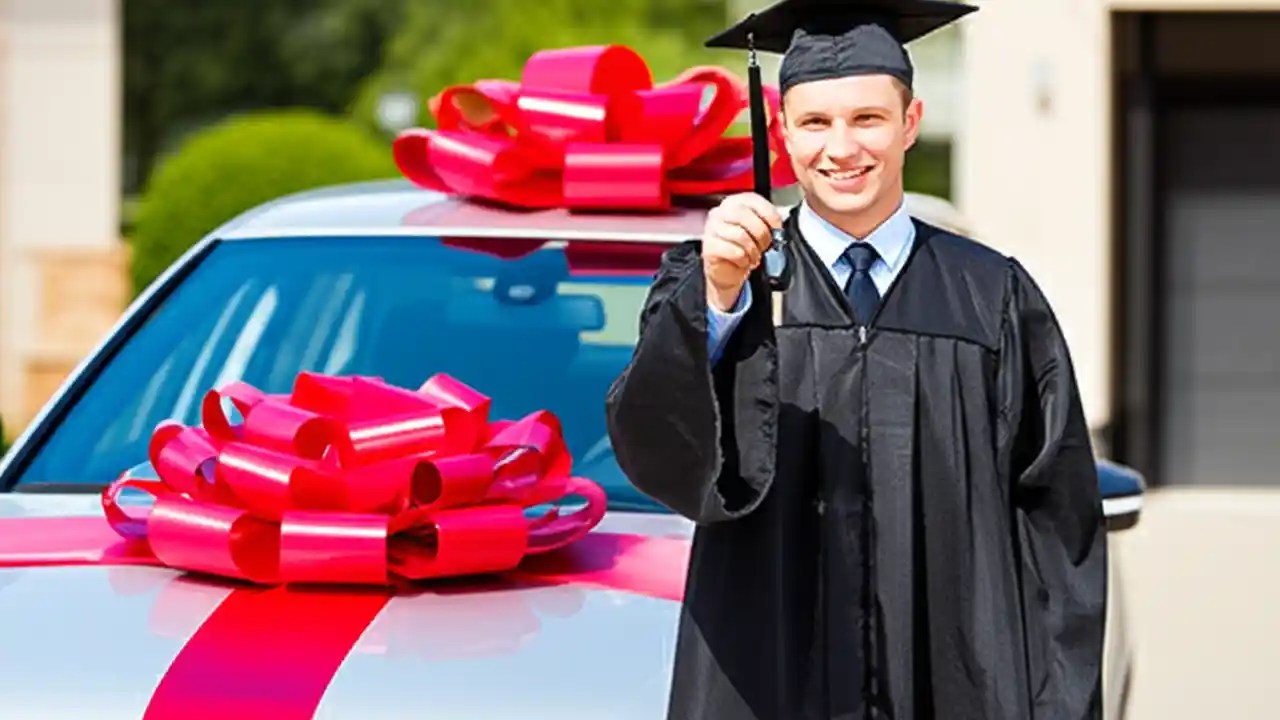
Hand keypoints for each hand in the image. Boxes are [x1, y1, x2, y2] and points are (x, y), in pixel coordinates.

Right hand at [702, 193, 780, 310]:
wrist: (727, 271)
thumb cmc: (743, 248)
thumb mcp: (757, 232)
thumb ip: (767, 224)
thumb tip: (777, 229)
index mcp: (734, 203)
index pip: (754, 201)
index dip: (770, 216)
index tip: (777, 229)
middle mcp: (720, 212)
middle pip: (745, 216)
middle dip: (761, 234)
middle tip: (765, 246)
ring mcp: (712, 229)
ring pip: (740, 235)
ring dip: (753, 250)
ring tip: (754, 256)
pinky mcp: (709, 247)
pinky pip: (733, 251)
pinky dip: (744, 260)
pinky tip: (743, 262)